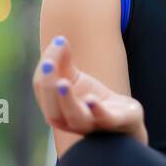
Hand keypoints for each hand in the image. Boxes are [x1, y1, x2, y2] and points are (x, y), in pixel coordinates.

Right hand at [32, 35, 147, 143]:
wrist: (123, 116)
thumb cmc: (92, 99)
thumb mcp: (75, 78)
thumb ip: (63, 61)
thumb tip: (59, 40)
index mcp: (55, 108)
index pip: (42, 90)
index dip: (45, 68)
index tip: (58, 41)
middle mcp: (69, 121)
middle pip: (53, 110)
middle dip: (49, 86)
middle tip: (49, 63)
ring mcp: (92, 124)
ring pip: (75, 119)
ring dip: (67, 100)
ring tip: (62, 83)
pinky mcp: (114, 122)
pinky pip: (104, 120)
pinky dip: (97, 111)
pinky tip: (91, 99)